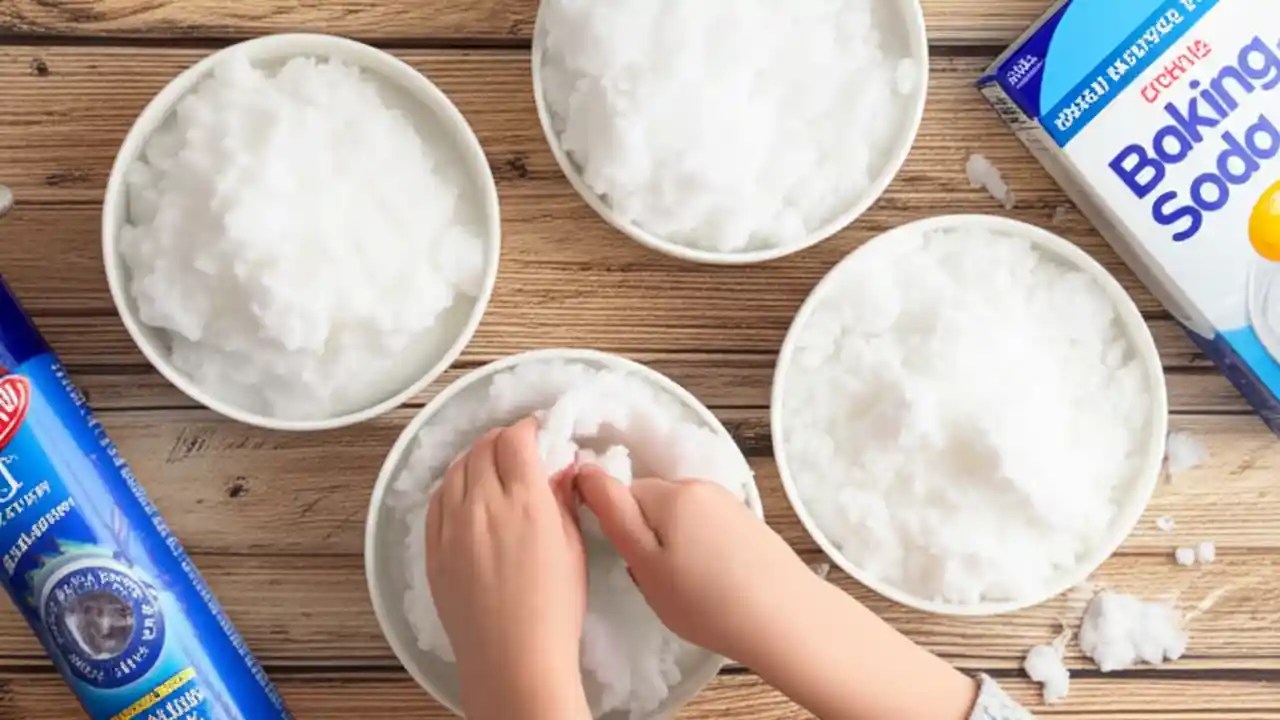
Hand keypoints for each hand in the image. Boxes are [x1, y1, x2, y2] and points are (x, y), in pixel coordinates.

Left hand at [426, 417, 590, 719]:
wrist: (512, 658)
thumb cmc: (554, 608)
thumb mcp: (573, 547)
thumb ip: (562, 500)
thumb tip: (561, 469)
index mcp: (524, 500)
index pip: (516, 438)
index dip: (528, 428)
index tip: (538, 432)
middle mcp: (482, 504)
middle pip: (483, 446)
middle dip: (502, 439)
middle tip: (518, 448)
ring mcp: (451, 526)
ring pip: (456, 468)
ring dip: (475, 457)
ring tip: (491, 466)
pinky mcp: (433, 548)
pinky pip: (436, 499)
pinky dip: (452, 485)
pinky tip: (465, 493)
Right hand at [575, 468, 814, 663]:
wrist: (786, 620)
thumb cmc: (706, 601)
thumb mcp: (646, 565)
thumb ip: (614, 515)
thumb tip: (585, 471)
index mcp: (671, 492)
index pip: (621, 495)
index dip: (620, 531)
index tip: (635, 565)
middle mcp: (700, 485)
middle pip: (651, 504)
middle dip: (647, 537)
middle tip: (660, 581)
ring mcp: (727, 502)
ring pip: (678, 519)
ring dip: (673, 546)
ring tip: (690, 587)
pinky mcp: (746, 522)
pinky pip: (705, 528)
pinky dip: (700, 551)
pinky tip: (715, 582)